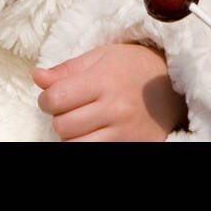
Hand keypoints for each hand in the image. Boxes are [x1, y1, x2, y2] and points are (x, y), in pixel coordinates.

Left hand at [33, 42, 187, 140]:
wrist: (173, 88)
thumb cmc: (133, 67)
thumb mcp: (101, 57)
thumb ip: (67, 69)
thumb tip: (37, 77)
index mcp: (105, 80)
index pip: (56, 98)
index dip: (46, 99)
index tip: (54, 96)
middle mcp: (116, 109)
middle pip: (63, 126)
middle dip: (60, 117)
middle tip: (72, 107)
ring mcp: (125, 133)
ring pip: (75, 146)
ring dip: (72, 136)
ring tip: (84, 121)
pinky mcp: (131, 147)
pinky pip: (95, 153)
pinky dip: (87, 144)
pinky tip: (94, 133)